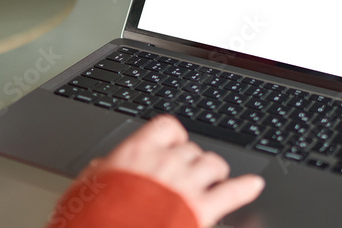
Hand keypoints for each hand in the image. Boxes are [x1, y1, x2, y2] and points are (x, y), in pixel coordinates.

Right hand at [95, 115, 264, 226]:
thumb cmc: (96, 213)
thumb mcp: (87, 188)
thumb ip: (99, 173)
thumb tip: (99, 166)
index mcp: (138, 152)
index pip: (167, 127)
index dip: (175, 136)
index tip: (174, 143)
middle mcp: (166, 163)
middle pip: (192, 148)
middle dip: (193, 160)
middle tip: (190, 173)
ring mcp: (186, 185)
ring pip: (214, 164)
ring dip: (216, 172)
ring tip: (215, 178)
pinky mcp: (202, 209)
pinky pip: (232, 193)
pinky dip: (245, 188)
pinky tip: (254, 185)